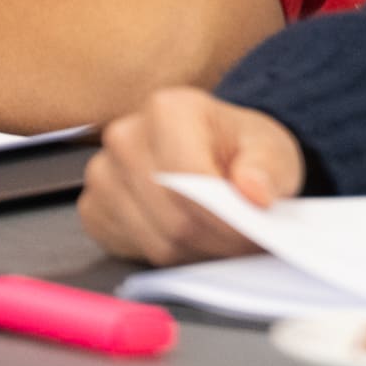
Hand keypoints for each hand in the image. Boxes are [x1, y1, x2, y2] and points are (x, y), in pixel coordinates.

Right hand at [78, 85, 307, 264]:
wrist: (212, 151)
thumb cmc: (239, 148)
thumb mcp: (271, 149)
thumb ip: (266, 169)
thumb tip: (254, 192)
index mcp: (168, 110)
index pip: (190, 180)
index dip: (225, 218)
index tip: (253, 234)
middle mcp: (125, 137)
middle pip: (173, 218)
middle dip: (215, 241)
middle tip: (245, 243)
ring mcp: (102, 174)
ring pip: (156, 241)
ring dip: (195, 252)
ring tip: (220, 239)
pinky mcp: (93, 208)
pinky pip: (133, 250)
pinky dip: (167, 255)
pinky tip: (187, 236)